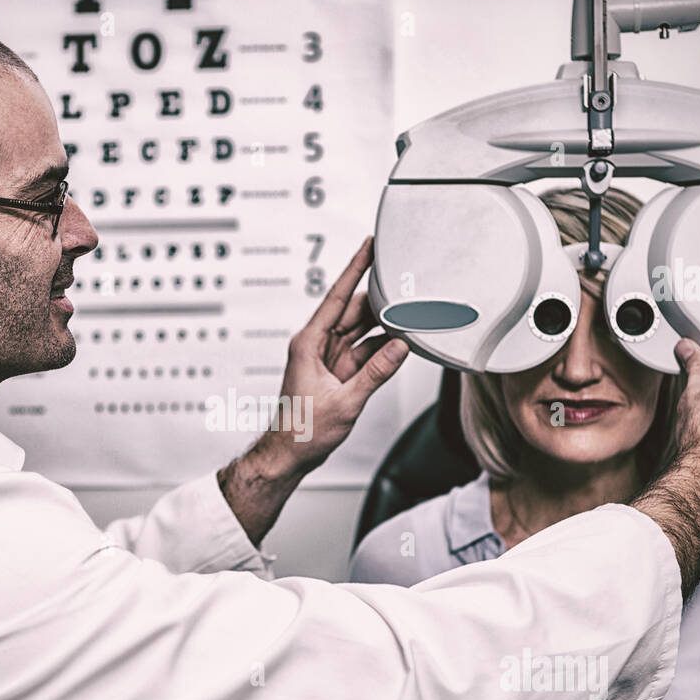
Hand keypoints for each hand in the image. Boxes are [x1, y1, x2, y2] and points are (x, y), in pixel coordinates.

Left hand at [251, 236, 409, 479]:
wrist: (289, 453)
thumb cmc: (301, 430)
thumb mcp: (345, 402)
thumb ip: (376, 373)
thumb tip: (399, 348)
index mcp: (308, 343)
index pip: (336, 296)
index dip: (354, 268)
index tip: (369, 246)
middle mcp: (316, 345)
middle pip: (353, 311)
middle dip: (380, 299)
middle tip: (406, 286)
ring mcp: (327, 358)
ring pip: (361, 330)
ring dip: (384, 325)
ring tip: (410, 315)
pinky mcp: (337, 371)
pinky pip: (364, 351)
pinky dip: (382, 348)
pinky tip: (400, 344)